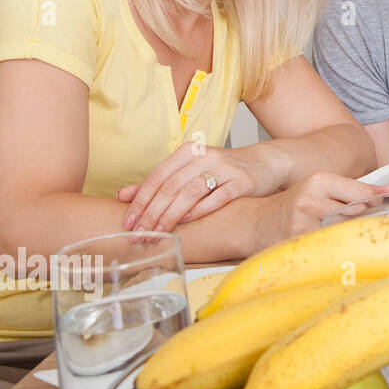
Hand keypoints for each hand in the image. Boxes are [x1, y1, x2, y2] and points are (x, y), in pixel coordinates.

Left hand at [118, 143, 290, 232]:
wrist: (265, 163)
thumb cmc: (223, 170)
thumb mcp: (189, 170)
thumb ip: (159, 182)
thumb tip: (122, 195)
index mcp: (188, 152)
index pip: (157, 177)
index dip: (140, 201)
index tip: (128, 223)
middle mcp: (205, 156)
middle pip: (171, 186)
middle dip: (151, 214)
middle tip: (139, 235)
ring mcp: (226, 168)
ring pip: (190, 192)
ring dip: (171, 216)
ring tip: (158, 234)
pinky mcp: (243, 181)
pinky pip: (218, 198)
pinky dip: (200, 210)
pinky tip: (186, 221)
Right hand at [250, 172, 388, 253]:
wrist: (253, 222)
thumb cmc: (292, 206)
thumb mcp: (321, 190)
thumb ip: (355, 191)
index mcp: (319, 180)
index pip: (361, 193)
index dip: (382, 203)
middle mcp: (310, 198)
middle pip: (357, 214)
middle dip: (370, 224)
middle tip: (385, 229)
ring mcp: (302, 220)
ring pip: (344, 232)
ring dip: (354, 239)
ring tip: (356, 242)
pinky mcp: (296, 240)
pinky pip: (327, 247)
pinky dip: (337, 250)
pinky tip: (338, 252)